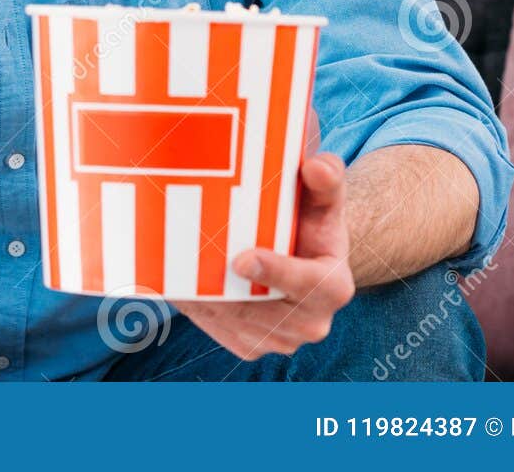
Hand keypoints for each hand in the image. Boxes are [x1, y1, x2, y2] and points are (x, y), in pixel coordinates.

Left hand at [172, 152, 354, 360]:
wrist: (302, 258)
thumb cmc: (311, 221)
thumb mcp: (323, 198)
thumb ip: (325, 179)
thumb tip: (315, 166)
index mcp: (335, 287)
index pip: (310, 285)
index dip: (276, 274)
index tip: (241, 259)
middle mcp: (311, 323)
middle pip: (262, 309)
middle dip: (228, 290)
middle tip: (191, 259)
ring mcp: (280, 341)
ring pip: (236, 322)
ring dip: (208, 299)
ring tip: (178, 264)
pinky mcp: (250, 347)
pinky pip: (220, 330)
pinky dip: (199, 309)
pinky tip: (181, 281)